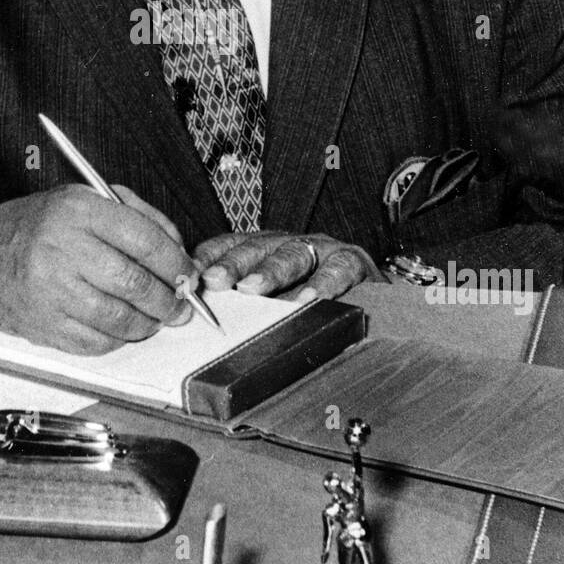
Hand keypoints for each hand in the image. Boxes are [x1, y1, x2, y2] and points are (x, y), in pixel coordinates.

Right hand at [0, 185, 198, 353]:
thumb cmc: (36, 226)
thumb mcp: (83, 199)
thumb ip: (136, 214)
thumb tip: (178, 249)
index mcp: (78, 211)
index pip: (145, 239)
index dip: (176, 262)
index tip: (187, 273)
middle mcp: (63, 249)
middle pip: (136, 283)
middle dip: (168, 299)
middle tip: (180, 304)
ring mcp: (50, 290)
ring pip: (119, 318)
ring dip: (148, 323)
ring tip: (155, 318)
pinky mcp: (43, 324)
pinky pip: (96, 342)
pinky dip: (118, 339)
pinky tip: (122, 328)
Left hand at [193, 231, 385, 304]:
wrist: (372, 298)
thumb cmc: (311, 299)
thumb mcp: (272, 299)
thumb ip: (240, 305)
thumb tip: (200, 318)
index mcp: (262, 250)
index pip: (228, 247)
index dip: (209, 259)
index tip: (192, 277)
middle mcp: (286, 244)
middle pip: (255, 248)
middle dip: (233, 264)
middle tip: (217, 281)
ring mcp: (319, 250)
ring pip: (291, 254)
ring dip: (271, 271)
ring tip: (254, 288)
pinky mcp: (351, 261)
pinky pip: (337, 269)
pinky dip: (325, 283)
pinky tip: (312, 298)